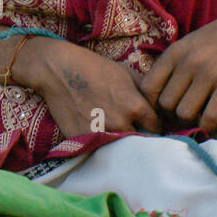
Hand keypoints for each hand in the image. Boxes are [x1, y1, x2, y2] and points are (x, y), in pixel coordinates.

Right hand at [27, 41, 161, 135]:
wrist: (59, 70)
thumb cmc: (95, 67)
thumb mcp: (126, 74)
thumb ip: (145, 93)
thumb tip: (157, 107)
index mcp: (135, 107)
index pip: (156, 128)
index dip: (153, 125)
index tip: (148, 124)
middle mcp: (121, 124)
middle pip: (140, 141)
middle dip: (139, 136)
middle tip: (133, 130)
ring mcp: (101, 134)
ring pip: (120, 148)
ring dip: (120, 143)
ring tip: (115, 133)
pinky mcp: (82, 140)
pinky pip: (98, 148)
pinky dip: (99, 143)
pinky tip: (96, 132)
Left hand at [140, 12, 216, 133]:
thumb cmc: (213, 42)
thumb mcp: (186, 46)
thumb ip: (169, 66)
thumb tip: (150, 95)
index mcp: (174, 53)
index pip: (149, 87)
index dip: (151, 104)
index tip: (159, 109)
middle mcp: (189, 63)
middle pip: (166, 104)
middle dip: (170, 115)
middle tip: (178, 118)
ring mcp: (209, 74)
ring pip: (184, 113)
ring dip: (187, 122)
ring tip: (193, 120)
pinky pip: (210, 116)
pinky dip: (206, 126)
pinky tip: (208, 124)